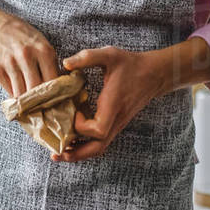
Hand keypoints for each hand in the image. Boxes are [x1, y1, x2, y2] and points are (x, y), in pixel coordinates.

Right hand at [0, 12, 59, 96]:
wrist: (1, 29)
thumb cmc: (28, 41)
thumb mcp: (45, 48)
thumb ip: (52, 67)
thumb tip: (59, 92)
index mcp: (43, 50)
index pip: (51, 81)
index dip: (54, 94)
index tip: (55, 100)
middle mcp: (25, 56)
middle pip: (35, 90)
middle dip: (39, 100)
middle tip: (42, 104)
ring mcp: (9, 62)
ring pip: (20, 93)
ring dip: (26, 99)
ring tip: (31, 100)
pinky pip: (9, 91)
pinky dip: (15, 93)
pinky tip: (18, 88)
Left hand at [51, 45, 161, 162]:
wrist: (154, 74)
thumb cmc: (130, 64)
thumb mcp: (109, 54)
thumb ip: (87, 57)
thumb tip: (66, 64)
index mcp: (114, 105)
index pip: (98, 130)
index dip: (82, 126)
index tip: (75, 111)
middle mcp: (116, 119)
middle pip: (98, 148)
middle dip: (76, 153)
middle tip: (56, 155)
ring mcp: (117, 124)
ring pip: (99, 148)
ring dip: (80, 153)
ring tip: (61, 153)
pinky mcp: (116, 123)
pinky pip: (101, 141)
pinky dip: (86, 145)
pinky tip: (73, 141)